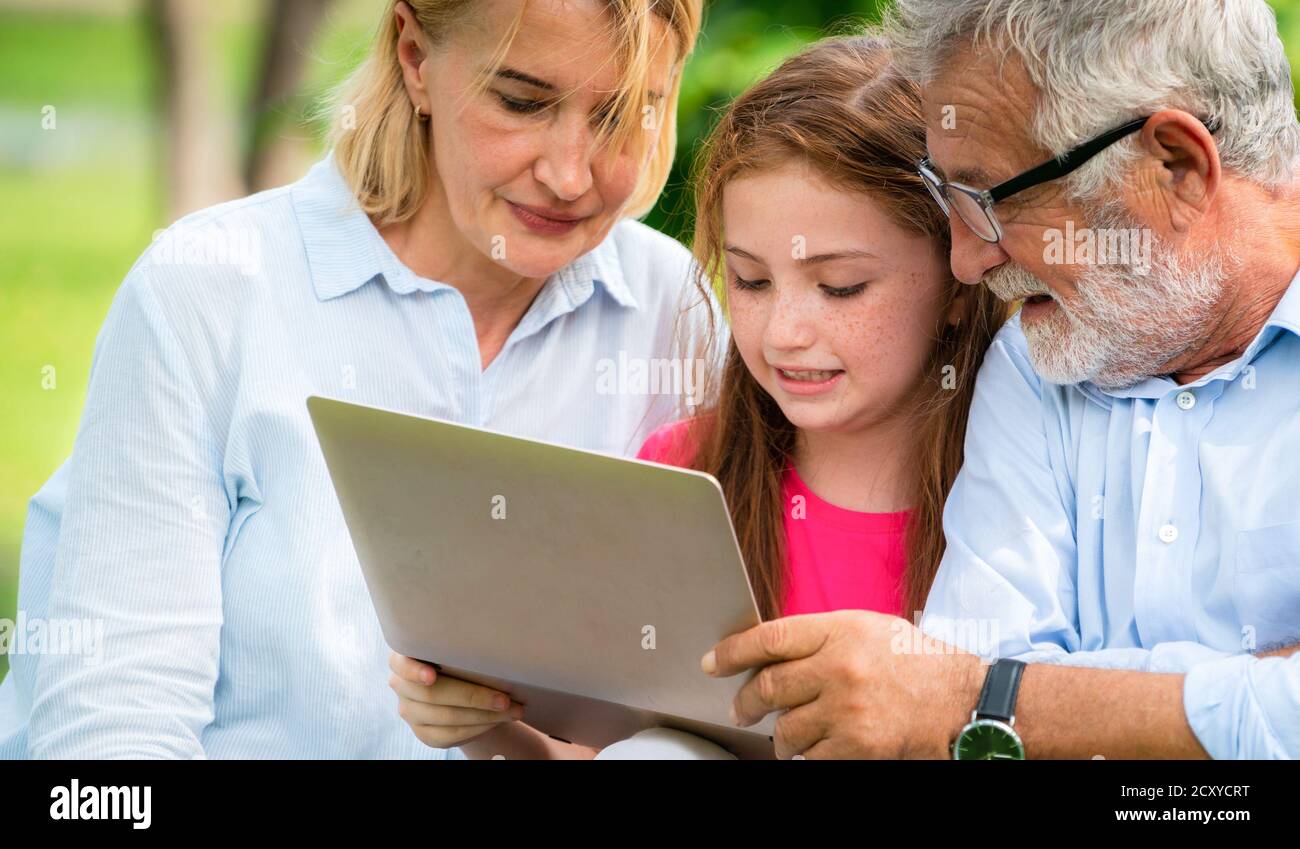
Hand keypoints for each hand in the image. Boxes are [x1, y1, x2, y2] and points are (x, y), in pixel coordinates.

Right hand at [388, 652, 525, 748]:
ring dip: (484, 715)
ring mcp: (410, 711)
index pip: (402, 665)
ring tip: (512, 710)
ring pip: (447, 718)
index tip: (431, 676)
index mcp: (404, 657)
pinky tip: (497, 721)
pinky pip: (451, 735)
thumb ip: (461, 645)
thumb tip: (496, 641)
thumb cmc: (462, 658)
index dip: (415, 671)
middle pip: (433, 695)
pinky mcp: (424, 733)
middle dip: (473, 697)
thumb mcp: (457, 648)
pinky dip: (478, 728)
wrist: (461, 689)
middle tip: (504, 699)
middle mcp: (400, 685)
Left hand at [702, 611, 981, 758]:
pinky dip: (808, 756)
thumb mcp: (867, 628)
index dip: (733, 652)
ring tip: (787, 734)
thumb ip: (821, 637)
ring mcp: (848, 710)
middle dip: (746, 702)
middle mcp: (840, 668)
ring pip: (786, 728)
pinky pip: (812, 757)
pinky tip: (816, 748)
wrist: (963, 700)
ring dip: (780, 735)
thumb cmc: (916, 661)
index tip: (712, 662)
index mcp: (840, 630)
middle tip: (740, 709)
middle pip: (769, 687)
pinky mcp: (859, 746)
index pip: (770, 638)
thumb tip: (770, 654)